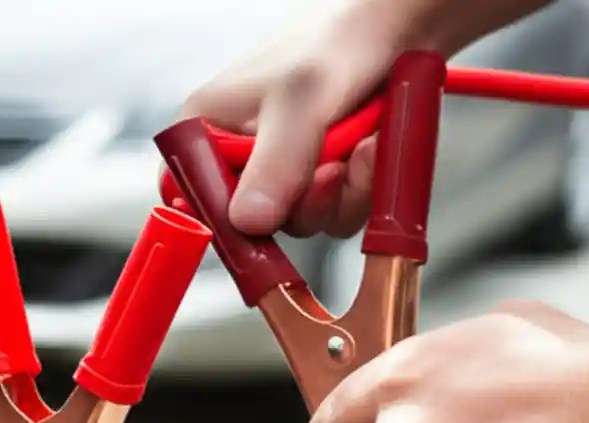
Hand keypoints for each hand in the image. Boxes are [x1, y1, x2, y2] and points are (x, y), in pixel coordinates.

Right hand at [175, 0, 553, 237]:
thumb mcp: (299, 100)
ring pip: (304, 220)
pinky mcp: (323, 175)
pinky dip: (363, 187)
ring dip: (342, 192)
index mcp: (208, 128)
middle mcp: (241, 154)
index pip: (187, 192)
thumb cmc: (337, 41)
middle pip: (253, 221)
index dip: (214, 218)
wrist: (401, 27)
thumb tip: (247, 222)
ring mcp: (284, 168)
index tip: (253, 228)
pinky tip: (373, 147)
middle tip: (330, 167)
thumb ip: (274, 163)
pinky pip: (338, 212)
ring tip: (362, 143)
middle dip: (303, 200)